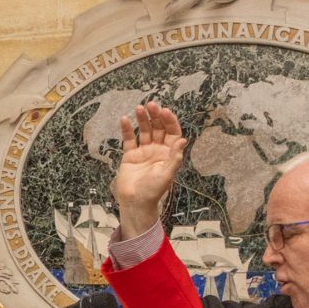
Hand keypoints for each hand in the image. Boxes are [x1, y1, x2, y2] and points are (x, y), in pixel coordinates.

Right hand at [112, 101, 187, 238]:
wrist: (135, 202)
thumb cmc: (153, 191)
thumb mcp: (167, 174)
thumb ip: (174, 157)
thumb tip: (182, 140)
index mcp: (169, 153)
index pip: (172, 132)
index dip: (169, 121)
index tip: (164, 111)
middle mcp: (157, 150)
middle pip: (158, 128)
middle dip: (155, 116)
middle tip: (151, 105)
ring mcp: (143, 151)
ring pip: (144, 131)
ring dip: (142, 119)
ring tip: (139, 108)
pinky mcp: (130, 155)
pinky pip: (129, 139)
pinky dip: (127, 129)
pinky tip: (125, 119)